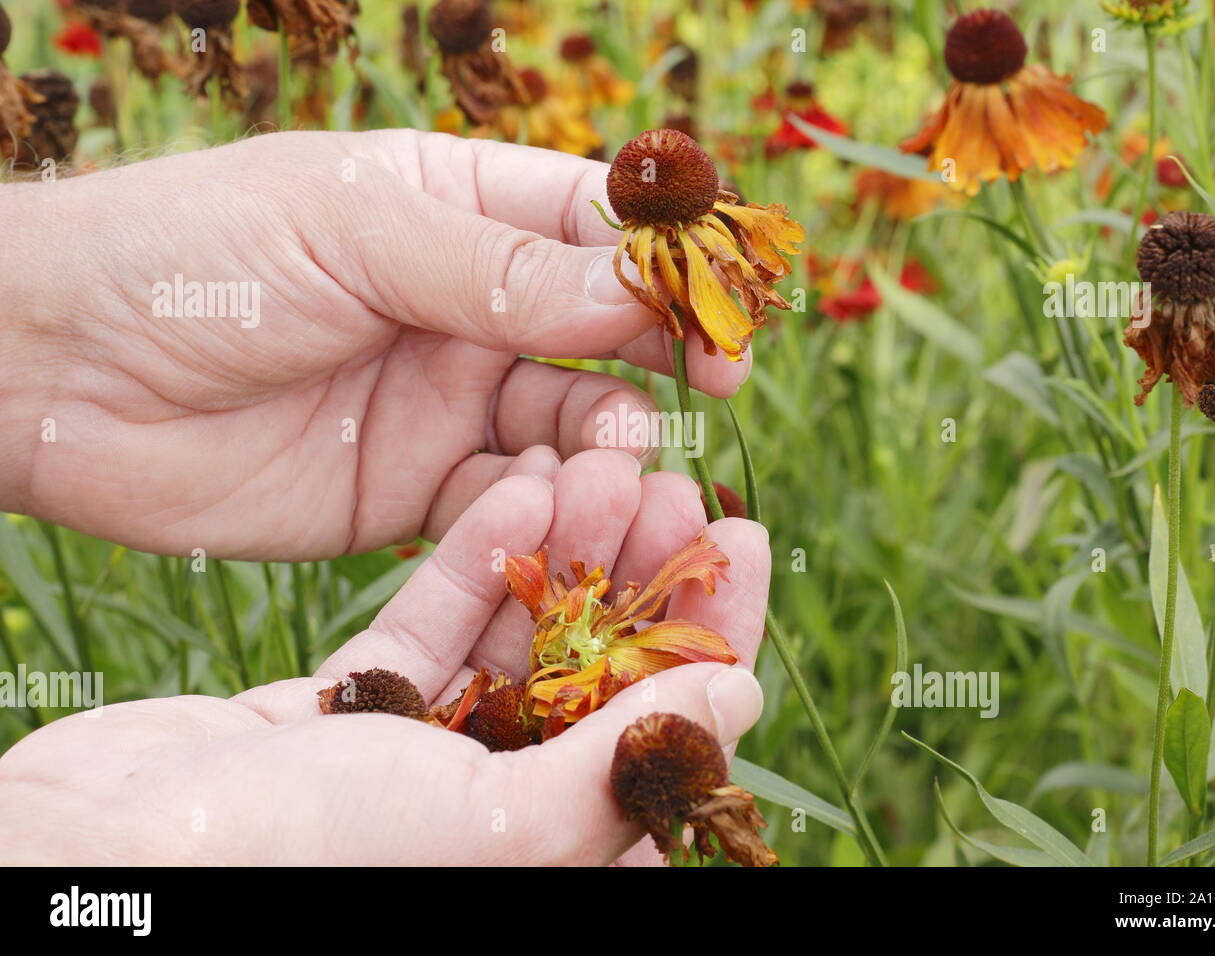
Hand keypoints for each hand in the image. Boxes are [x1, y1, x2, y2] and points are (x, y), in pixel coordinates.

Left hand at [0, 131, 748, 559]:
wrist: (56, 379)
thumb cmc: (193, 260)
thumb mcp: (355, 232)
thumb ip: (498, 267)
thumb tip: (637, 286)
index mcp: (452, 207)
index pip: (591, 220)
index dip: (667, 259)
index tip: (728, 298)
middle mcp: (462, 305)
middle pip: (598, 328)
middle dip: (658, 354)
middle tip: (710, 386)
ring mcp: (442, 400)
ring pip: (567, 419)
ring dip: (608, 436)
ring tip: (623, 454)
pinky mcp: (411, 492)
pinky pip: (507, 501)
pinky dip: (545, 507)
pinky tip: (560, 507)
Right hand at [0, 450, 768, 864]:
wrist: (113, 849)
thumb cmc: (310, 858)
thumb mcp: (494, 822)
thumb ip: (618, 764)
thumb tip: (739, 702)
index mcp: (545, 839)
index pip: (666, 725)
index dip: (716, 628)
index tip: (748, 538)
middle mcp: (492, 797)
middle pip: (600, 664)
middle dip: (642, 570)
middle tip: (677, 483)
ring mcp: (417, 746)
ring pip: (520, 627)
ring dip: (566, 545)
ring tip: (604, 459)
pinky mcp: (346, 697)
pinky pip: (431, 613)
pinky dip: (474, 551)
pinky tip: (515, 484)